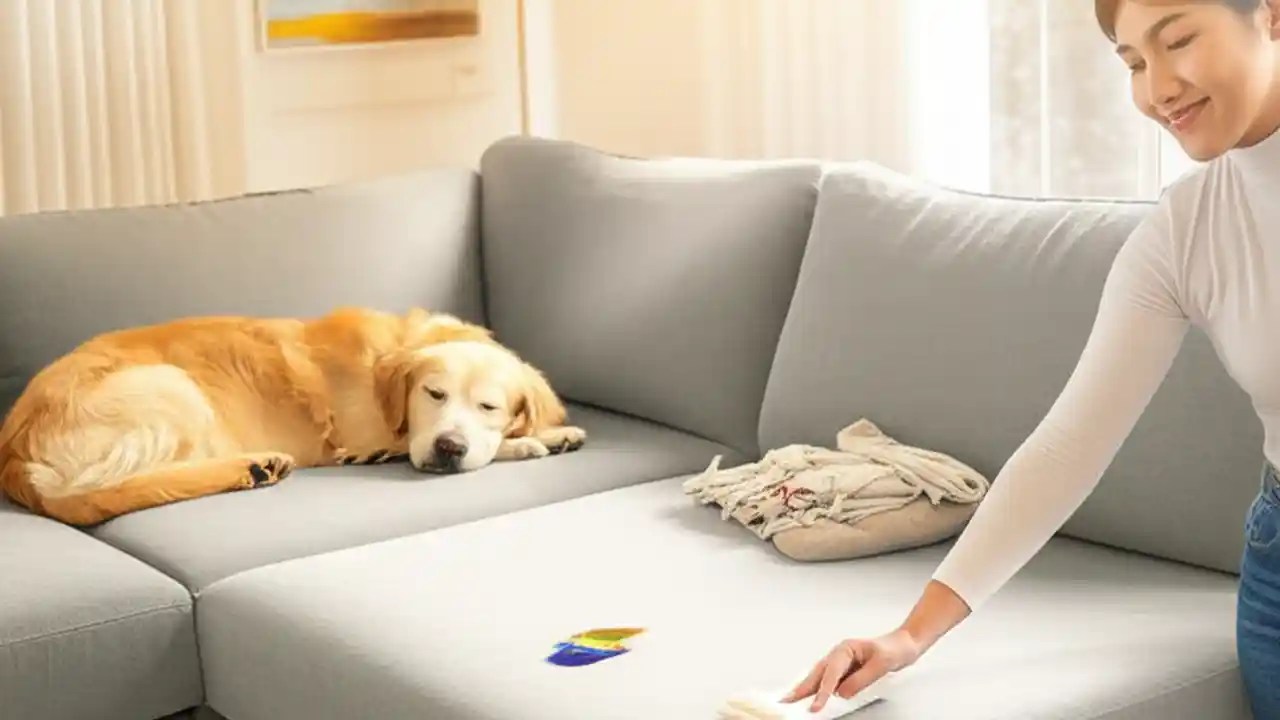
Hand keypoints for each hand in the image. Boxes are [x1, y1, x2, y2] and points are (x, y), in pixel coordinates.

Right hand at [781, 628, 921, 712]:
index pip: (830, 674)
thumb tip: (842, 693)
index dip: (822, 692)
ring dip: (806, 688)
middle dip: (801, 687)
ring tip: (792, 699)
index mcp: (845, 649)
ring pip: (820, 676)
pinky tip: (812, 696)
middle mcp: (840, 654)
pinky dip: (818, 689)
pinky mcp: (846, 670)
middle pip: (817, 673)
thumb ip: (860, 679)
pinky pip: (828, 680)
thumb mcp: (881, 664)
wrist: (905, 645)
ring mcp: (842, 662)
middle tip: (786, 700)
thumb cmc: (894, 649)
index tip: (815, 706)